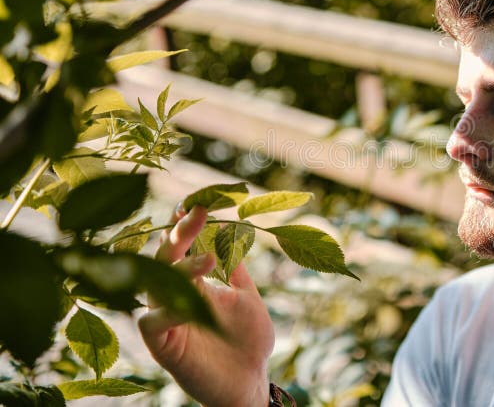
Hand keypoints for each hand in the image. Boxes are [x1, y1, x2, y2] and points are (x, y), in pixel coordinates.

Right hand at [138, 205, 273, 406]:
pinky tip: (192, 299)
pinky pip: (153, 321)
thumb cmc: (249, 339)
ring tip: (209, 258)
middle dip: (179, 234)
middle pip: (163, 258)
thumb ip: (236, 266)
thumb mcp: (247, 295)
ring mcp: (164, 318)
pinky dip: (170, 308)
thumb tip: (229, 227)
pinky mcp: (162, 345)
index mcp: (191, 281)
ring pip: (155, 285)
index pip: (182, 246)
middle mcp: (172, 295)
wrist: (250, 381)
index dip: (186, 224)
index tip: (198, 202)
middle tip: (196, 213)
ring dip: (179, 268)